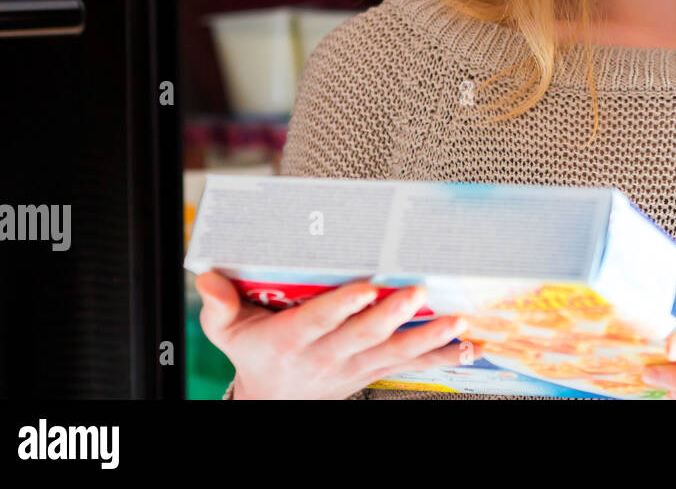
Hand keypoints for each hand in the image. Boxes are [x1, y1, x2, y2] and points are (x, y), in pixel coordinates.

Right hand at [195, 272, 480, 399]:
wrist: (274, 398)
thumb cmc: (257, 352)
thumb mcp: (228, 332)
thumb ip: (218, 305)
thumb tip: (208, 278)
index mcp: (291, 339)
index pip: (319, 320)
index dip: (342, 305)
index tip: (365, 287)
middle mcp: (327, 355)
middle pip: (363, 336)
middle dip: (392, 315)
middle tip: (417, 292)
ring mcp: (355, 367)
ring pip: (395, 353)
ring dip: (428, 338)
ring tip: (456, 321)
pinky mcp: (375, 372)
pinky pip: (412, 366)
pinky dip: (443, 357)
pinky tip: (468, 345)